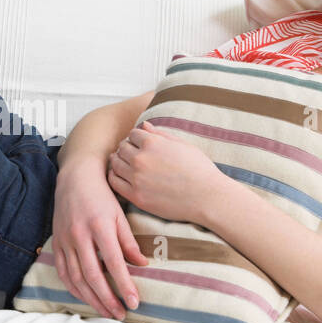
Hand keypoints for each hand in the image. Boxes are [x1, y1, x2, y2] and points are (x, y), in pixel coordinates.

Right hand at [50, 163, 148, 319]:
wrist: (75, 178)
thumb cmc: (102, 195)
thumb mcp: (120, 214)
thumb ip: (129, 241)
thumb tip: (142, 265)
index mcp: (99, 226)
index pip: (114, 263)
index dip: (124, 285)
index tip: (135, 302)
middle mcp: (80, 235)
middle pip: (93, 276)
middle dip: (108, 299)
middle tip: (121, 314)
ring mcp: (65, 240)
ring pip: (77, 278)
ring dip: (92, 299)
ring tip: (107, 312)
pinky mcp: (56, 243)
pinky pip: (63, 272)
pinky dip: (74, 289)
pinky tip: (86, 298)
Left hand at [106, 121, 222, 224]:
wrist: (207, 197)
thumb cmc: (199, 169)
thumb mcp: (182, 145)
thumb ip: (160, 134)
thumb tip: (144, 125)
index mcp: (152, 143)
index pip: (132, 134)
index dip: (137, 138)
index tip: (141, 144)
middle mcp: (140, 158)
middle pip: (121, 147)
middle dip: (127, 148)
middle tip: (134, 154)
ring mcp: (136, 178)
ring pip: (115, 163)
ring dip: (119, 161)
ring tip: (127, 164)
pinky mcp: (136, 196)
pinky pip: (114, 182)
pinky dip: (114, 176)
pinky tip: (122, 176)